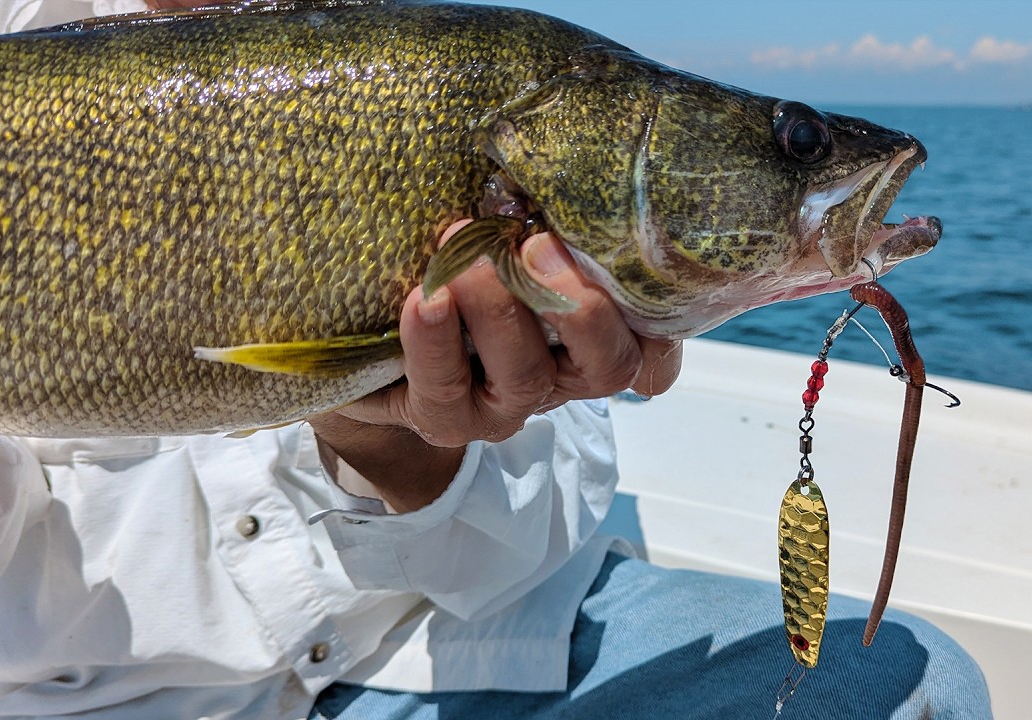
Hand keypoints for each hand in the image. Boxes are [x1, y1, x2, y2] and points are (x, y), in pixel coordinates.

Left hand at [310, 220, 682, 510]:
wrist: (367, 324)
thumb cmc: (457, 254)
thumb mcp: (508, 220)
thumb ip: (542, 201)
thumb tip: (558, 138)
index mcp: (597, 330)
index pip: (658, 342)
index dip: (663, 322)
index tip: (638, 264)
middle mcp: (566, 374)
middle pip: (607, 363)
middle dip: (578, 307)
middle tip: (537, 246)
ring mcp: (510, 404)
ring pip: (528, 376)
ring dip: (499, 313)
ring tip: (467, 262)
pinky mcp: (447, 419)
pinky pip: (447, 389)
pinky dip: (435, 343)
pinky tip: (421, 301)